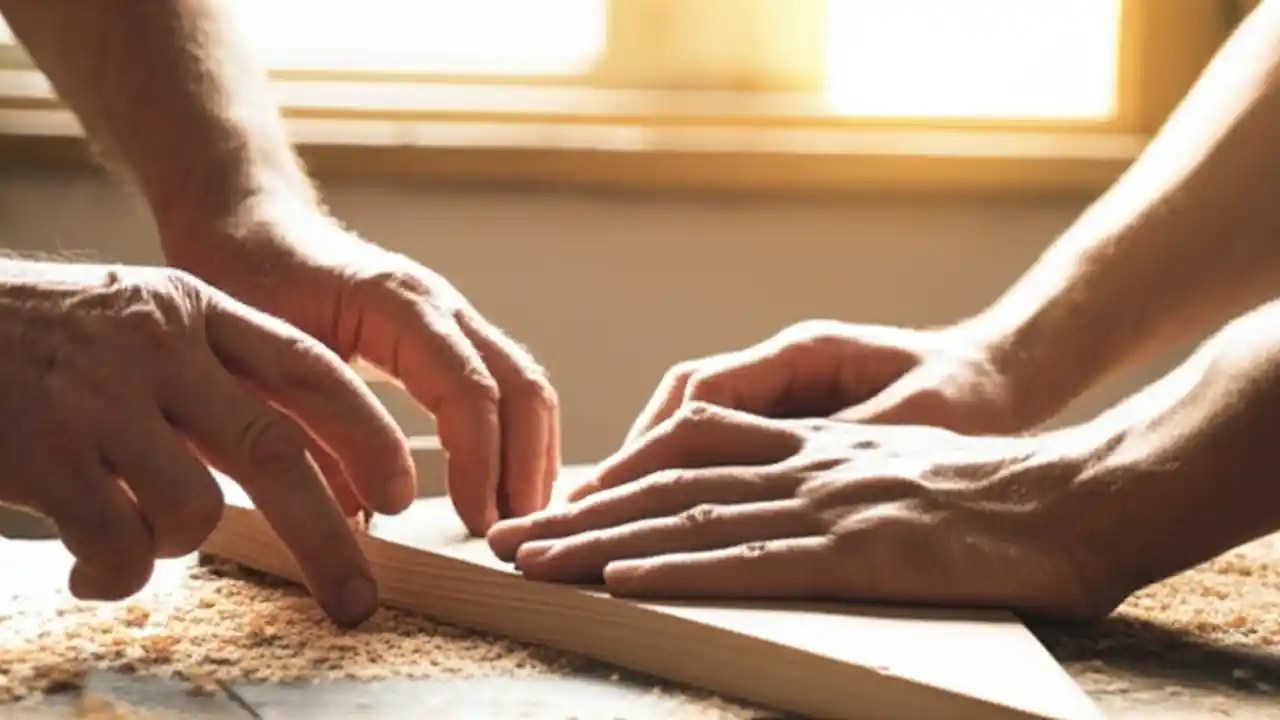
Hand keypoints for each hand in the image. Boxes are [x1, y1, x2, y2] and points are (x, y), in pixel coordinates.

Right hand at [0, 261, 412, 625]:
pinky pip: (118, 543)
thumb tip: (302, 465)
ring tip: (134, 541)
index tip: (401, 495)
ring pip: (196, 506)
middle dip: (328, 536)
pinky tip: (88, 569)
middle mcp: (157, 346)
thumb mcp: (137, 325)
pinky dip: (116, 576)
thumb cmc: (35, 340)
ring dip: (179, 546)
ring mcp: (98, 396)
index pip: (309, 370)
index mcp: (194, 310)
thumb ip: (213, 381)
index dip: (366, 436)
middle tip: (358, 598)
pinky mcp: (43, 450)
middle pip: (275, 450)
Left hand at [164, 197, 558, 533]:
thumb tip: (356, 517)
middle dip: (525, 466)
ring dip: (532, 456)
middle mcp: (442, 306)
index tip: (476, 522)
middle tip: (513, 535)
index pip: (469, 388)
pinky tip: (505, 486)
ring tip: (518, 521)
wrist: (250, 231)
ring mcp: (454, 318)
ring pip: (526, 387)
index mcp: (398, 304)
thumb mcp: (260, 363)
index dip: (481, 461)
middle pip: (521, 386)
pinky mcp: (451, 337)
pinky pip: (507, 387)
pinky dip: (518, 439)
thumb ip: (307, 431)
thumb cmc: (247, 285)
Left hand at [488, 403, 1124, 619]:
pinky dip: (684, 567)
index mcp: (811, 448)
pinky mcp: (862, 551)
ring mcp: (829, 505)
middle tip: (504, 538)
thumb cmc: (997, 496)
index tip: (557, 502)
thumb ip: (829, 481)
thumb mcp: (897, 470)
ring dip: (603, 539)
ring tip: (533, 561)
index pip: (690, 449)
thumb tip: (771, 512)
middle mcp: (804, 466)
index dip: (616, 474)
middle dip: (579, 511)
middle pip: (668, 482)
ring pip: (693, 516)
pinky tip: (626, 579)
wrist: (1080, 495)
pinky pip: (756, 558)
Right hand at [617, 319, 1024, 487]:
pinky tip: (663, 511)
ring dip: (648, 469)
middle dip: (630, 457)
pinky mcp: (794, 419)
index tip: (619, 484)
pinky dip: (689, 474)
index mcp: (803, 354)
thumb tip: (792, 471)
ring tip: (599, 515)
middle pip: (682, 409)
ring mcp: (785, 391)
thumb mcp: (918, 416)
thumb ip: (852, 438)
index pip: (705, 391)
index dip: (655, 438)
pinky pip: (726, 443)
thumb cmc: (965, 391)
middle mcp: (782, 368)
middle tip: (579, 508)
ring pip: (694, 427)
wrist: (999, 374)